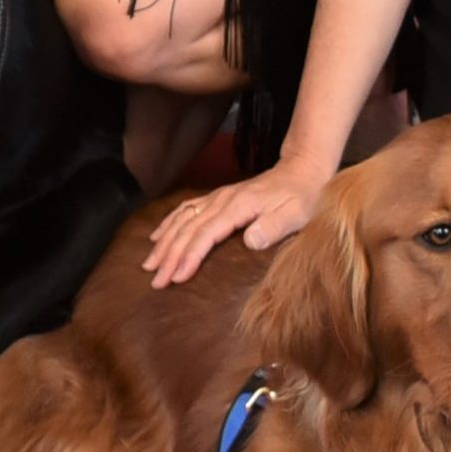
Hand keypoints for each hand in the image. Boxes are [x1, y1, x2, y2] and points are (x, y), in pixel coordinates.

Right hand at [142, 155, 330, 288]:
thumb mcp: (296, 214)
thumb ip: (273, 227)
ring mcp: (217, 198)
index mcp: (238, 207)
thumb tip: (249, 241)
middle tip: (156, 280)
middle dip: (169, 255)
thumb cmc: (301, 197)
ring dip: (164, 242)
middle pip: (188, 229)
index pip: (206, 234)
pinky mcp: (217, 199)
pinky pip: (185, 209)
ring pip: (182, 219)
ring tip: (149, 264)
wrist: (302, 171)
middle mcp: (222, 201)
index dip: (189, 256)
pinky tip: (156, 236)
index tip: (177, 277)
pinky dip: (168, 223)